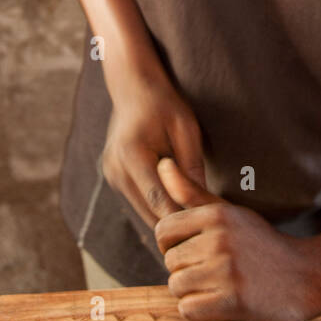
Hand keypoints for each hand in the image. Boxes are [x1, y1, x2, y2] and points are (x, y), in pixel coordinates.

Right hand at [101, 70, 205, 227]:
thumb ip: (192, 163)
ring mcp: (112, 176)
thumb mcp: (185, 128)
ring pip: (144, 213)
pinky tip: (181, 207)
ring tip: (198, 222)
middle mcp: (116, 169)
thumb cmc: (163, 103)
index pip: (159, 200)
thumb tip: (204, 200)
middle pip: (150, 213)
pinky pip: (140, 203)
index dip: (185, 217)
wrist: (132, 88)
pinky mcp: (114, 178)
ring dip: (168, 219)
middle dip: (179, 224)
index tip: (209, 226)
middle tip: (208, 232)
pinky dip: (159, 209)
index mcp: (131, 154)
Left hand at [153, 158, 320, 320]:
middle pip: (170, 261)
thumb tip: (162, 163)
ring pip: (177, 286)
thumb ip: (191, 191)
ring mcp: (226, 270)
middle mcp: (220, 239)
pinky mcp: (233, 300)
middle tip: (216, 270)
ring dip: (193, 292)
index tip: (195, 250)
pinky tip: (222, 303)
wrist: (307, 276)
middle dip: (187, 269)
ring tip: (220, 286)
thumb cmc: (261, 244)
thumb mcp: (229, 212)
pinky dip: (201, 311)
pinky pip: (188, 309)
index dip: (174, 244)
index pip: (163, 231)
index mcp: (216, 215)